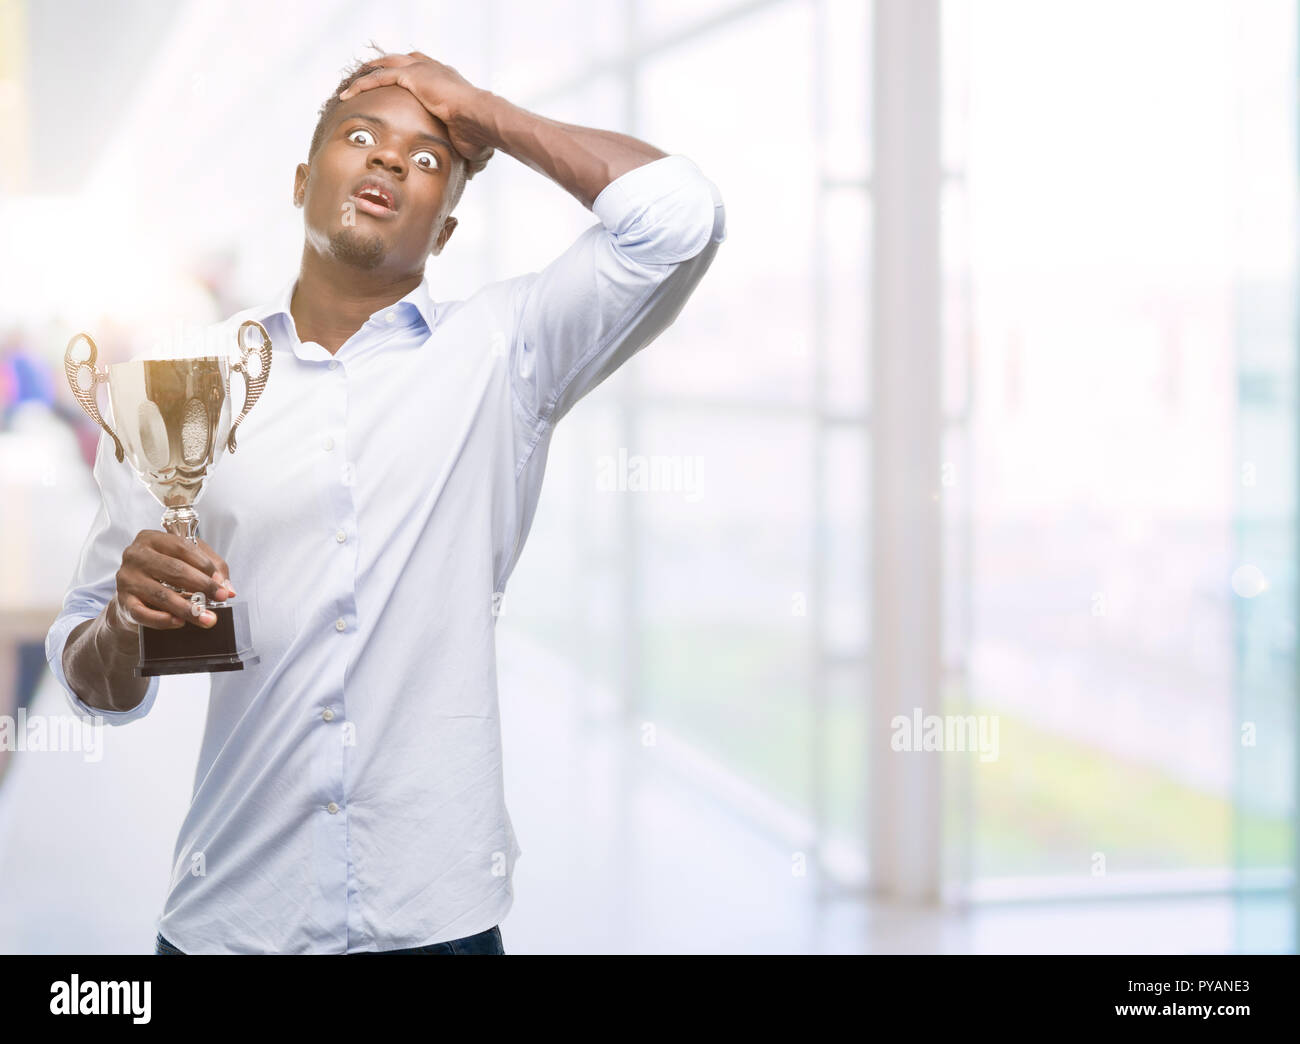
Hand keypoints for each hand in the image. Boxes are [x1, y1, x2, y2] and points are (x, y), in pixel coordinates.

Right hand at [108, 531, 234, 634]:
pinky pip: (143, 613)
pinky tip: (179, 623)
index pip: (183, 548)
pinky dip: (162, 620)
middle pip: (174, 570)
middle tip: (220, 598)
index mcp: (152, 538)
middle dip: (202, 586)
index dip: (205, 565)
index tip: (221, 582)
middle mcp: (136, 555)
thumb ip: (212, 568)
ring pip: (161, 594)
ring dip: (187, 609)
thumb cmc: (166, 572)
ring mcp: (126, 578)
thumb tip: (228, 589)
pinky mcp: (123, 601)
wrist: (136, 593)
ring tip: (206, 618)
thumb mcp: (189, 561)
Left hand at [337, 51, 496, 167]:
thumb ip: (469, 154)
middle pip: (404, 61)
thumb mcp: (473, 145)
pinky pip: (380, 76)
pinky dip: (363, 84)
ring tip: (352, 83)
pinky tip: (348, 94)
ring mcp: (423, 70)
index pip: (426, 73)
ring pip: (388, 65)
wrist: (481, 119)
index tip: (401, 88)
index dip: (411, 79)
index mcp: (450, 83)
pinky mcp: (413, 75)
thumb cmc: (481, 133)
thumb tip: (471, 172)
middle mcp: (435, 70)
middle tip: (371, 75)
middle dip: (387, 67)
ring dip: (369, 73)